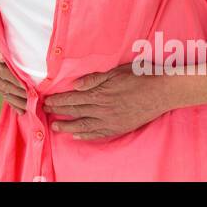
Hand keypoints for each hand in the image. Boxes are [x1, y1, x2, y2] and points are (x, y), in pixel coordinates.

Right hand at [0, 29, 27, 113]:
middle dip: (21, 95)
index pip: (5, 74)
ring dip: (18, 101)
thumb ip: (0, 46)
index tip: (32, 90)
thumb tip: (2, 59)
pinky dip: (13, 102)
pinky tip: (21, 111)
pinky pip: (3, 93)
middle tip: (36, 102)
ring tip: (31, 109)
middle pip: (5, 86)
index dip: (18, 82)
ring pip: (5, 92)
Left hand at [42, 63, 171, 140]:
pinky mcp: (119, 127)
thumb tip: (76, 85)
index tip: (46, 101)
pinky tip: (77, 135)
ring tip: (56, 127)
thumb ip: (94, 79)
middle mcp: (102, 109)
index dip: (58, 100)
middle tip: (44, 113)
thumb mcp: (115, 72)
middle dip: (58, 112)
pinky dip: (86, 135)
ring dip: (68, 126)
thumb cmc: (139, 77)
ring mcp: (111, 120)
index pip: (73, 98)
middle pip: (75, 111)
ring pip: (84, 125)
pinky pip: (99, 133)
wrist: (162, 92)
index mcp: (100, 93)